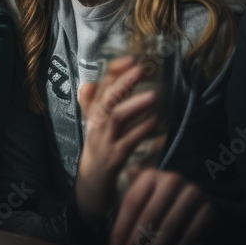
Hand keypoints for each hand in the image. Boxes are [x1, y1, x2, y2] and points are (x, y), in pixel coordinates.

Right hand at [75, 56, 158, 226]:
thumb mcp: (92, 127)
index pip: (101, 86)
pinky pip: (129, 142)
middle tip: (142, 69)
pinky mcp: (114, 159)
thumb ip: (92, 105)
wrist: (90, 186)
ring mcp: (104, 142)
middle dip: (123, 82)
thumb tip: (89, 82)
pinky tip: (156, 124)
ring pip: (115, 117)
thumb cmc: (97, 152)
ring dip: (134, 105)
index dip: (115, 71)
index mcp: (92, 114)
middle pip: (106, 98)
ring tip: (153, 96)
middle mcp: (95, 125)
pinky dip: (142, 131)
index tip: (131, 58)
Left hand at [109, 168, 215, 244]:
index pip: (133, 202)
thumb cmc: (162, 206)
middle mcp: (172, 180)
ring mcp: (192, 194)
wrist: (199, 208)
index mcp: (151, 175)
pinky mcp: (207, 211)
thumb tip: (112, 238)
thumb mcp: (144, 200)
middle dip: (136, 241)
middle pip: (150, 215)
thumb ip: (128, 211)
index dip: (122, 226)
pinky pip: (188, 238)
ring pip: (168, 228)